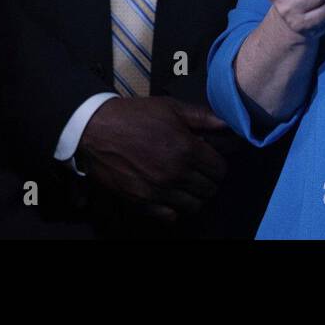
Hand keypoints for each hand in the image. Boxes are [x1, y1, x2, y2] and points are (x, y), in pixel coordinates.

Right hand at [77, 96, 230, 222]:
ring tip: (187, 184)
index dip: (218, 164)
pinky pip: (170, 216)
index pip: (220, 169)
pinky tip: (171, 195)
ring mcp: (158, 191)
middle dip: (209, 180)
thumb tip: (228, 125)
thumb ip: (203, 118)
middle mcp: (176, 174)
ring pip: (194, 206)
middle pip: (210, 189)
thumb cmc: (136, 116)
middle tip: (200, 171)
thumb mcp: (172, 108)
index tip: (211, 160)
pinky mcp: (141, 202)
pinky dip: (175, 209)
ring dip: (195, 196)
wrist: (97, 130)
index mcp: (187, 150)